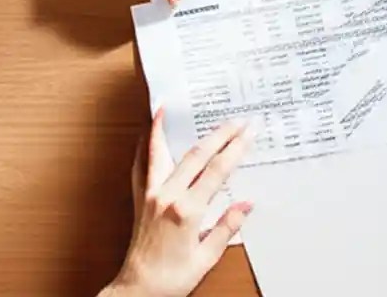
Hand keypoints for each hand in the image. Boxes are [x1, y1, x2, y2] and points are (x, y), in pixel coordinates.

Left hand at [101, 112, 253, 296]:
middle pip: (196, 156)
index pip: (217, 171)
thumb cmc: (170, 279)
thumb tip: (245, 205)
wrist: (137, 290)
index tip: (248, 133)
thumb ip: (226, 227)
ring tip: (168, 108)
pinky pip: (141, 167)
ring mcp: (151, 195)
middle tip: (234, 120)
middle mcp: (167, 197)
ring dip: (165, 130)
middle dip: (218, 135)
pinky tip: (144, 135)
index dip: (235, 149)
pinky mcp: (140, 200)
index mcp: (187, 211)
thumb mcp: (207, 257)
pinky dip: (143, 148)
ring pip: (161, 154)